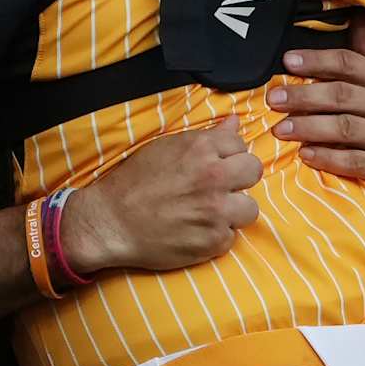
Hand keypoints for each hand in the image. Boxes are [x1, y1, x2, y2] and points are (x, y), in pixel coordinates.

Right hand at [62, 119, 261, 275]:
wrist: (110, 222)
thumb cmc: (133, 183)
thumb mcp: (166, 148)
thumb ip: (205, 138)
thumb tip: (234, 124)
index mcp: (201, 149)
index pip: (240, 145)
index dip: (228, 157)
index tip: (214, 167)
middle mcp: (213, 177)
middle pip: (253, 172)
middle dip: (239, 180)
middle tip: (219, 189)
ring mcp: (216, 211)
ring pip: (250, 209)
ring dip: (233, 211)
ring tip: (210, 214)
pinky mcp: (213, 241)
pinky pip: (231, 237)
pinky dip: (216, 237)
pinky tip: (195, 232)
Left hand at [267, 27, 364, 195]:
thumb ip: (358, 61)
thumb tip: (360, 17)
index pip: (349, 63)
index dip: (316, 60)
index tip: (285, 61)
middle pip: (343, 95)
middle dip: (304, 96)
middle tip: (274, 100)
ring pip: (346, 128)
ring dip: (309, 127)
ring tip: (280, 130)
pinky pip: (354, 161)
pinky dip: (326, 157)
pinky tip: (304, 155)